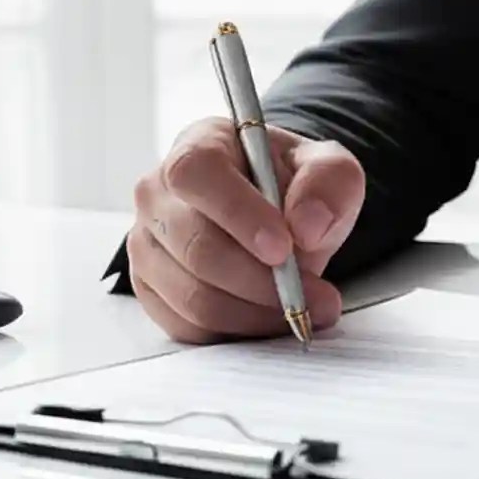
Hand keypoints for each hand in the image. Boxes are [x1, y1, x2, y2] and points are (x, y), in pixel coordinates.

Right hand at [128, 118, 364, 342]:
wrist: (276, 216)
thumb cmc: (293, 188)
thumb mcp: (330, 170)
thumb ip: (329, 184)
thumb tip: (308, 225)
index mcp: (198, 147)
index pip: (196, 175)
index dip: (237, 214)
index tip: (283, 248)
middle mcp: (158, 194)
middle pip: (197, 249)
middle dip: (264, 283)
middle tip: (318, 297)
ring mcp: (148, 244)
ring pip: (194, 297)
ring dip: (257, 314)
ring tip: (304, 311)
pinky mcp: (151, 289)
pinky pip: (189, 326)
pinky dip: (237, 331)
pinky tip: (270, 318)